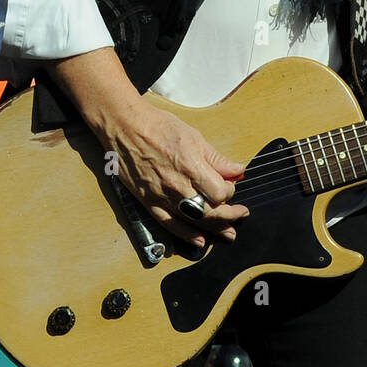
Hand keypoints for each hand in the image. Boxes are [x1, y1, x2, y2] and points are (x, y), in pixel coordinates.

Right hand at [103, 100, 247, 248]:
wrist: (125, 127)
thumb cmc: (158, 126)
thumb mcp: (194, 137)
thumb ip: (216, 158)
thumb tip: (237, 170)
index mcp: (191, 166)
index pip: (220, 192)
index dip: (230, 191)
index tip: (230, 186)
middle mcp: (177, 185)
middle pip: (210, 212)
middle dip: (229, 216)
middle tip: (240, 214)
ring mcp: (162, 196)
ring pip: (193, 221)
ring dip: (214, 228)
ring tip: (228, 232)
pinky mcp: (149, 202)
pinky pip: (170, 224)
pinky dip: (186, 235)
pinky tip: (200, 240)